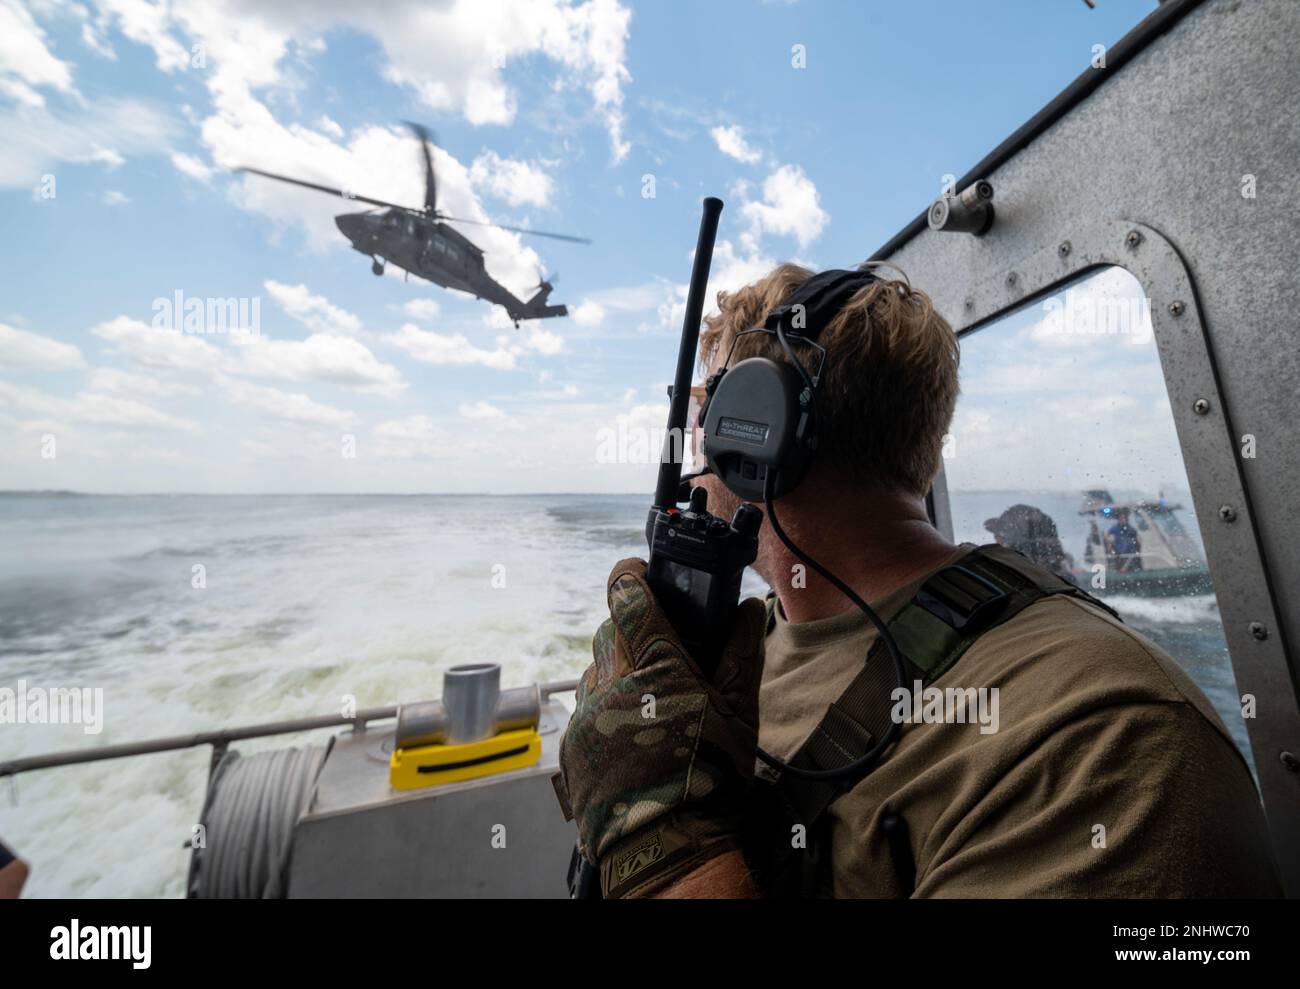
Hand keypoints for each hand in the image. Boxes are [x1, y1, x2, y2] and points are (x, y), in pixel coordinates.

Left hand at [555, 557, 766, 897]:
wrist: (666, 841)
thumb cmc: (709, 776)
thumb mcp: (738, 711)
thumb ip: (742, 652)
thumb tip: (747, 610)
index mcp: (655, 661)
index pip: (626, 592)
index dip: (630, 573)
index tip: (638, 570)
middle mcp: (612, 678)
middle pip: (611, 631)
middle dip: (632, 632)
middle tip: (662, 653)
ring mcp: (587, 710)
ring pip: (596, 670)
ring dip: (618, 673)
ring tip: (650, 703)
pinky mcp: (572, 742)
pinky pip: (586, 709)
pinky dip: (606, 710)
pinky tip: (632, 734)